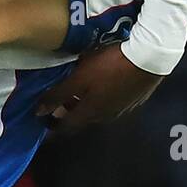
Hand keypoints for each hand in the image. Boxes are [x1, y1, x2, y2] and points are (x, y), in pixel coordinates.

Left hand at [36, 42, 163, 132]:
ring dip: (84, 104)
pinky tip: (100, 83)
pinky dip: (100, 97)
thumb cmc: (109, 66)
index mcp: (90, 113)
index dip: (52, 127)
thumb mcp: (79, 78)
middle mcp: (105, 116)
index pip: (66, 128)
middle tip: (58, 100)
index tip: (42, 122)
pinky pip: (110, 102)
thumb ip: (58, 95)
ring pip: (97, 111)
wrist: (148, 58)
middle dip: (67, 112)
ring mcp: (121, 109)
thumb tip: (37, 113)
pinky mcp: (133, 99)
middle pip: (81, 119)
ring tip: (77, 89)